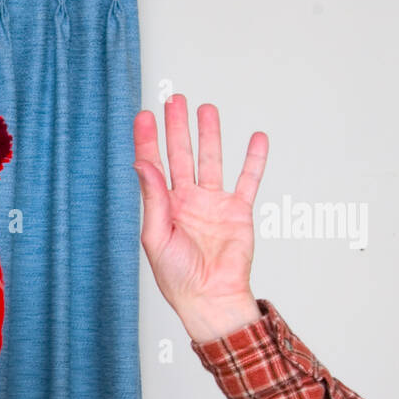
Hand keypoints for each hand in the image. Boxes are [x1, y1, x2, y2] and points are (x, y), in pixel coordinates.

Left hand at [132, 95, 267, 341]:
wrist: (211, 298)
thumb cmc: (178, 277)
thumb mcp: (155, 236)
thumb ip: (153, 198)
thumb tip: (142, 164)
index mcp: (163, 207)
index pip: (153, 165)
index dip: (147, 140)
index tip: (144, 116)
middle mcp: (186, 201)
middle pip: (181, 155)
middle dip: (176, 127)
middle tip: (174, 101)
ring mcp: (213, 204)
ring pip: (211, 160)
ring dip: (209, 134)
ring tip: (206, 109)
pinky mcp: (238, 211)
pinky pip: (248, 179)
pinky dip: (254, 159)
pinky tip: (256, 138)